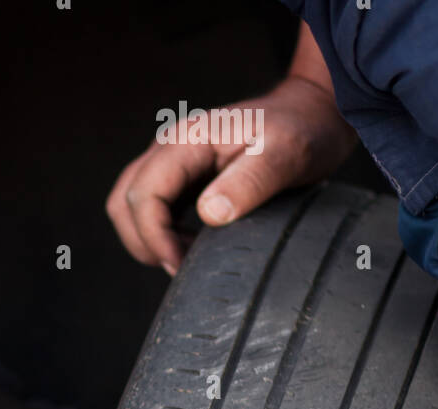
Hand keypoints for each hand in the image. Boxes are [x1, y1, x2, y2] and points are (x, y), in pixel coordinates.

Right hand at [106, 48, 355, 273]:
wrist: (312, 113)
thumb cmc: (303, 130)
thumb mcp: (286, 154)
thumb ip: (249, 182)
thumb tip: (210, 213)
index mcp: (187, 140)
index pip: (143, 195)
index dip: (154, 237)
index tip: (180, 265)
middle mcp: (170, 147)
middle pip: (124, 202)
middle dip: (144, 242)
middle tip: (180, 266)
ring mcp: (172, 161)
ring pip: (130, 206)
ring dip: (149, 240)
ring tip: (187, 257)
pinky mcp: (180, 175)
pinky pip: (151, 208)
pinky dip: (161, 234)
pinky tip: (193, 245)